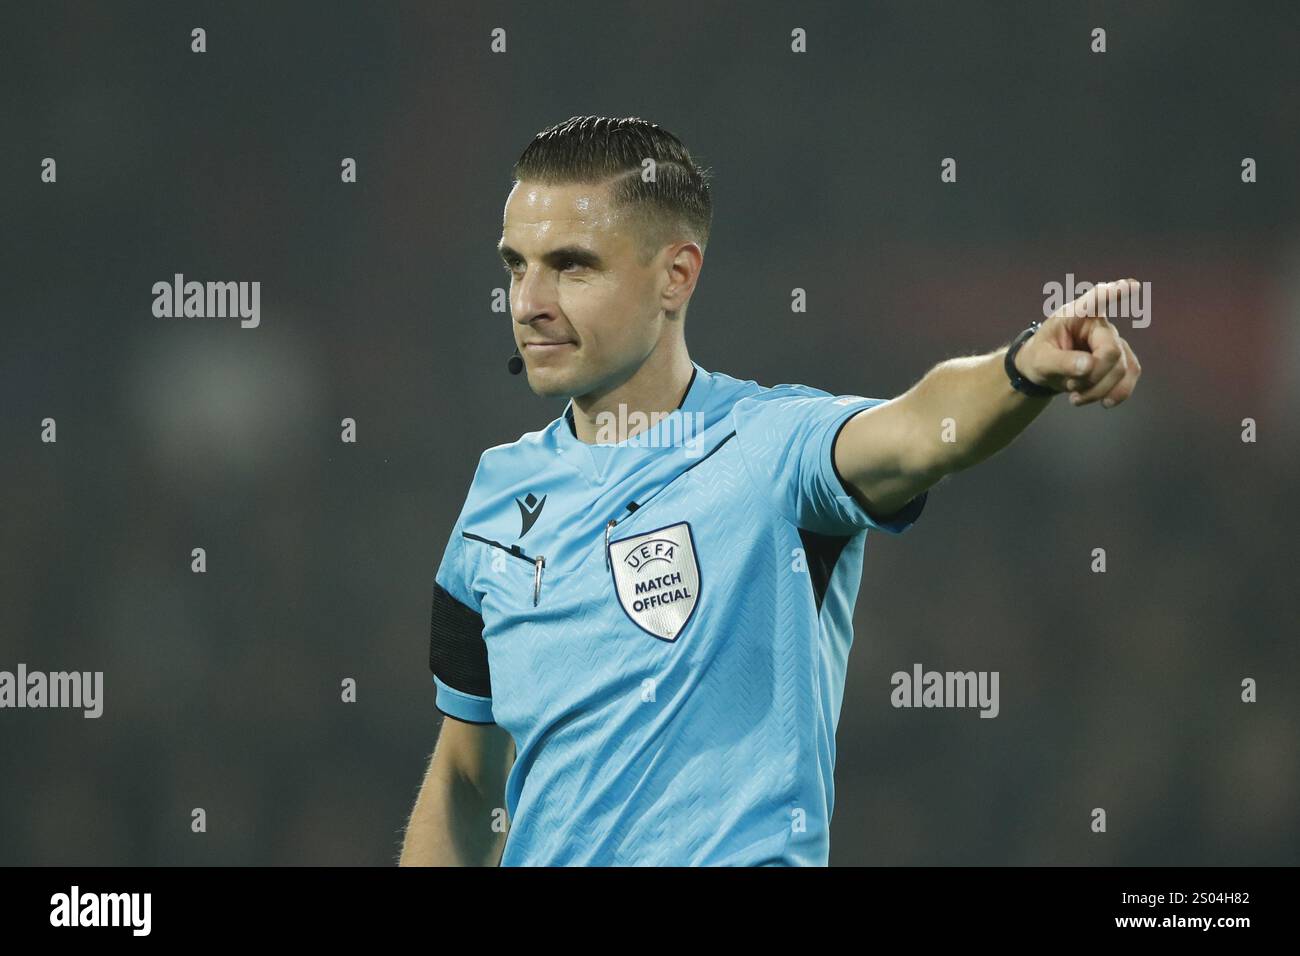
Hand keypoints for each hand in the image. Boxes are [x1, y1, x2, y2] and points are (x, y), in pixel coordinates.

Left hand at [1015, 279, 1143, 407]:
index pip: (1095, 301)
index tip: (1131, 285)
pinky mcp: (1119, 359)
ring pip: (1122, 368)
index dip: (1114, 294)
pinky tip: (1105, 403)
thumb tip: (1089, 366)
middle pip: (1111, 352)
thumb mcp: (1041, 361)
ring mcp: (1112, 341)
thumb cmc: (1039, 357)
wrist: (1044, 372)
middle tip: (1070, 385)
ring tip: (1076, 396)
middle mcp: (1098, 325)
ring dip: (1100, 389)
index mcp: (1076, 315)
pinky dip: (1118, 392)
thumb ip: (1061, 362)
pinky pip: (1130, 375)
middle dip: (1092, 376)